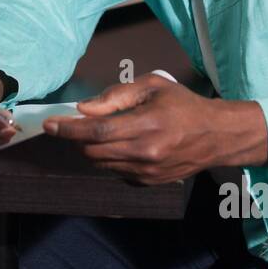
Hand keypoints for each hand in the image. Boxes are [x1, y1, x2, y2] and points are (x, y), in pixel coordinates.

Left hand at [42, 74, 267, 184]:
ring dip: (90, 148)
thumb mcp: (153, 86)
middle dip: (76, 138)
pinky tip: (120, 145)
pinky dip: (108, 159)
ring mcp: (147, 172)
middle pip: (93, 150)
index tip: (50, 124)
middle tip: (70, 125)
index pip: (97, 130)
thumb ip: (116, 96)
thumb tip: (85, 108)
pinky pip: (115, 171)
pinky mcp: (148, 182)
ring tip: (97, 132)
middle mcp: (146, 152)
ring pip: (101, 163)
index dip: (69, 129)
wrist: (217, 136)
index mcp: (147, 124)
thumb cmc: (184, 105)